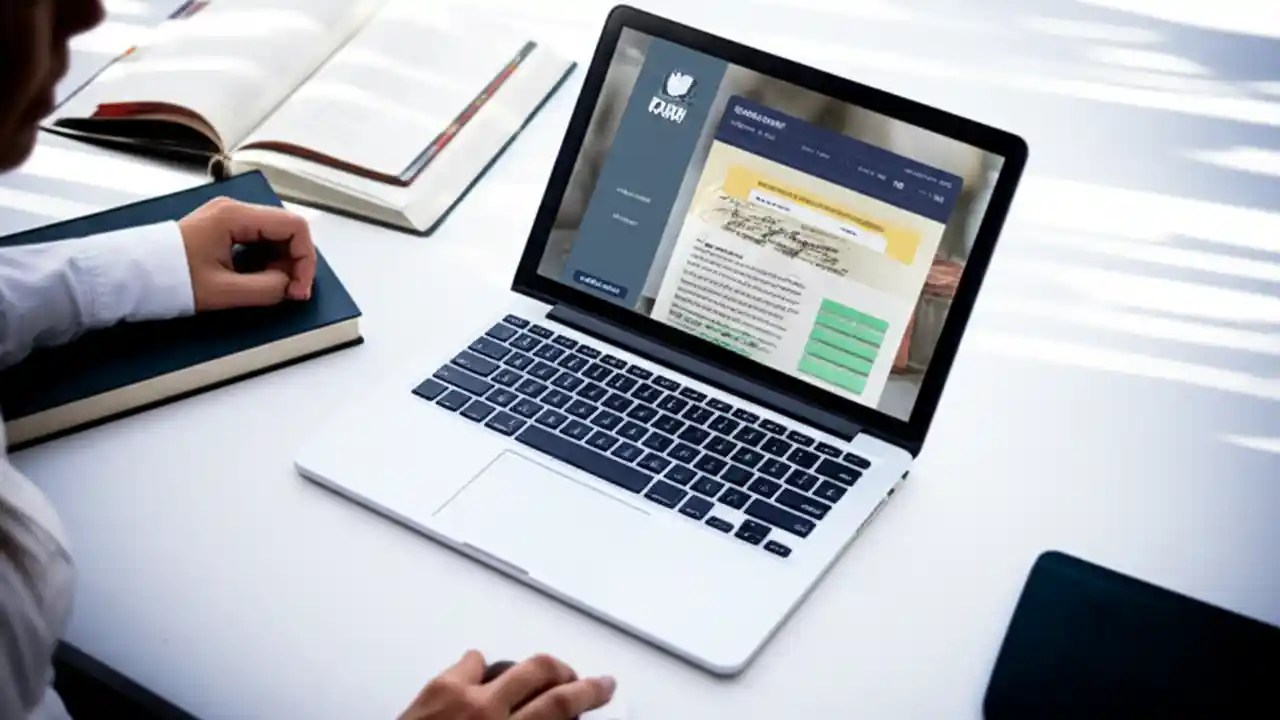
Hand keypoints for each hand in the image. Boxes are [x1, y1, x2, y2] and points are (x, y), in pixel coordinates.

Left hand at [178, 197, 316, 311]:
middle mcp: (233, 210)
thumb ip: (266, 289)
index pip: (295, 227)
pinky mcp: (222, 228)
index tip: (299, 288)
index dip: (306, 259)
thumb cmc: (166, 278)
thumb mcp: (223, 291)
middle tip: (288, 292)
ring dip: (282, 263)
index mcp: (235, 216)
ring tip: (272, 288)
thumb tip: (288, 286)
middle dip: (295, 262)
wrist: (130, 276)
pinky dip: (267, 260)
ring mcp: (227, 217)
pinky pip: (259, 240)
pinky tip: (260, 279)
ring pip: (275, 235)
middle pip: (287, 229)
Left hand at [399, 650, 615, 719]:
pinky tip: (481, 682)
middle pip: (542, 670)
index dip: (590, 691)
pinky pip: (469, 662)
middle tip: (576, 678)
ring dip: (522, 672)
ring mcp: (459, 697)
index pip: (561, 704)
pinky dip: (480, 669)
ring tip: (526, 682)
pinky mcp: (434, 689)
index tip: (603, 685)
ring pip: (507, 662)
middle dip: (566, 671)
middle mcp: (487, 713)